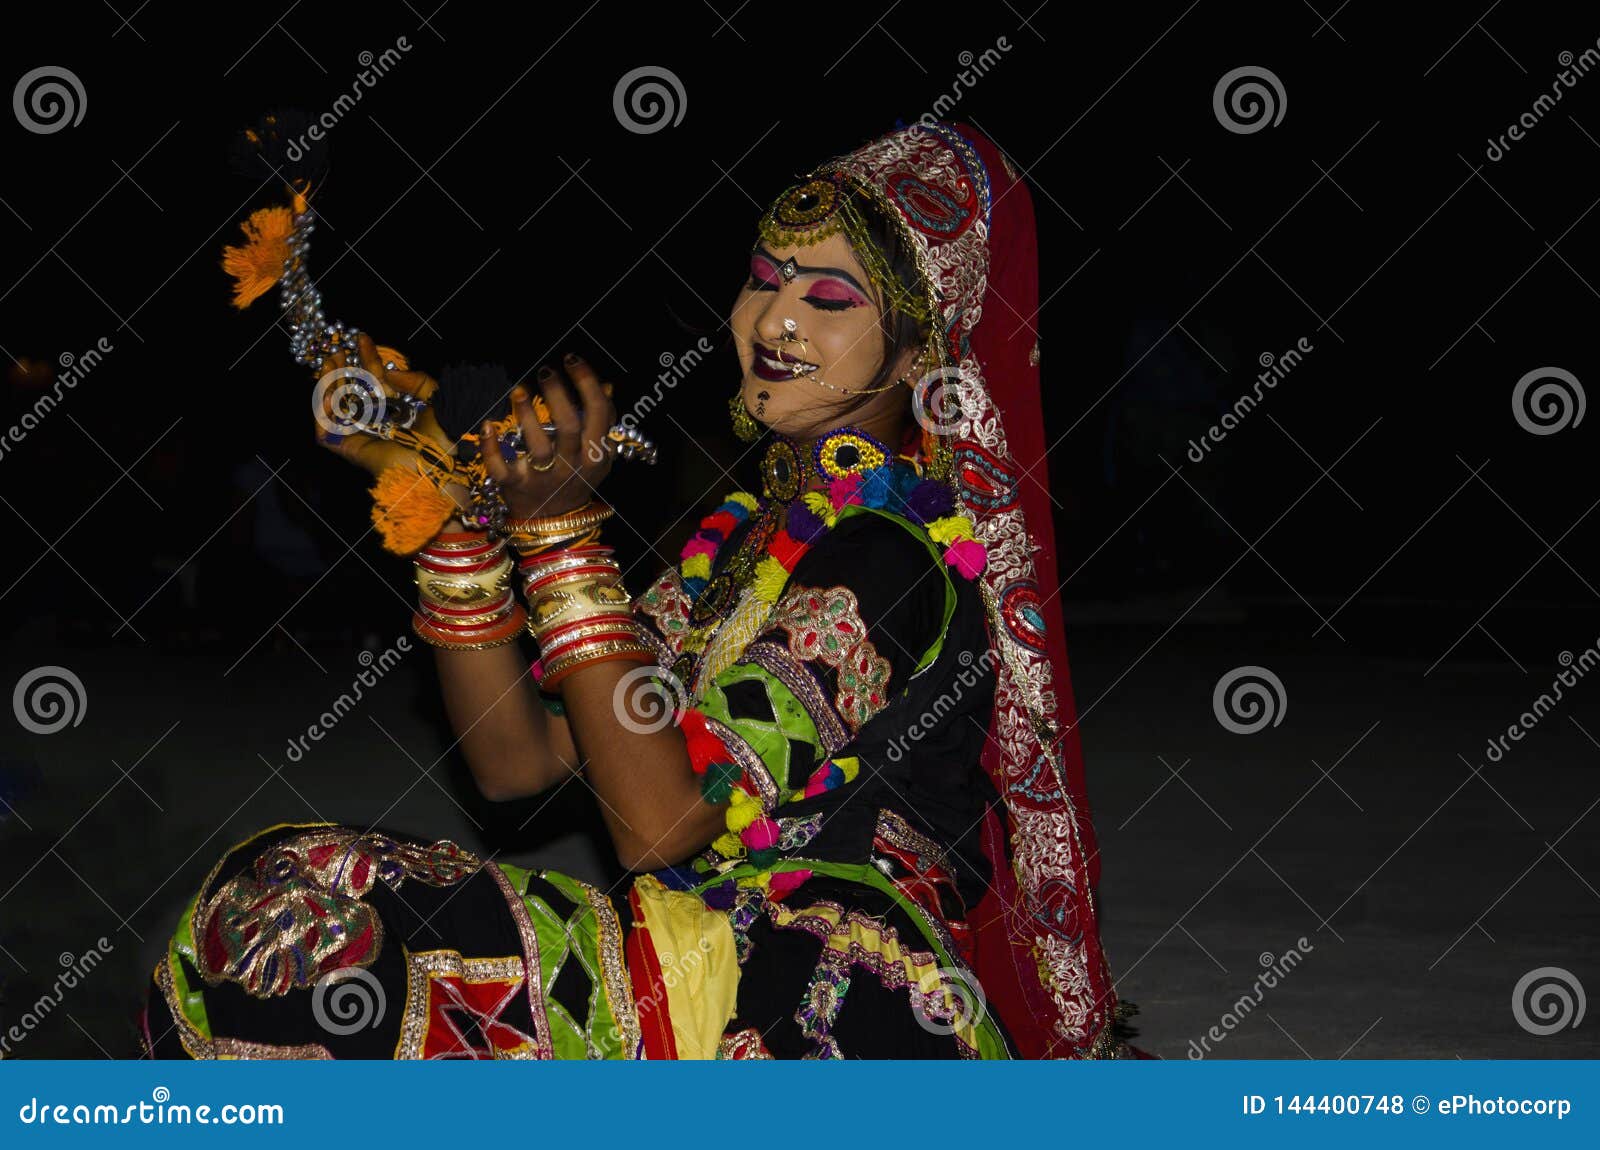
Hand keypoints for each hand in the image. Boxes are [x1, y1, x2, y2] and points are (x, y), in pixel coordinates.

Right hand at [314, 333, 465, 504]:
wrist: (436, 468)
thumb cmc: (442, 440)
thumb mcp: (437, 401)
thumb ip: (418, 382)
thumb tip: (392, 372)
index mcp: (396, 410)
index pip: (377, 380)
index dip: (369, 358)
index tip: (363, 338)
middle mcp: (376, 422)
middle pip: (352, 390)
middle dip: (343, 368)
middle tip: (337, 347)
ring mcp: (360, 435)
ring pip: (335, 407)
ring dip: (328, 383)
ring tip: (328, 361)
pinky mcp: (347, 448)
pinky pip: (325, 429)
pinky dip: (322, 411)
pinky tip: (327, 393)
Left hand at [479, 353, 616, 519]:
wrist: (554, 523)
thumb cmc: (577, 479)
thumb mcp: (599, 456)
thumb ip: (603, 423)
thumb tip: (607, 385)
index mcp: (595, 454)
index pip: (599, 412)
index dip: (587, 382)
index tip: (571, 359)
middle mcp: (571, 465)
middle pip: (568, 425)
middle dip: (557, 394)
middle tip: (546, 370)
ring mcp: (543, 477)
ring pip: (537, 446)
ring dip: (527, 416)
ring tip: (520, 390)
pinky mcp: (515, 486)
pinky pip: (501, 469)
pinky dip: (491, 448)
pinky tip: (486, 425)